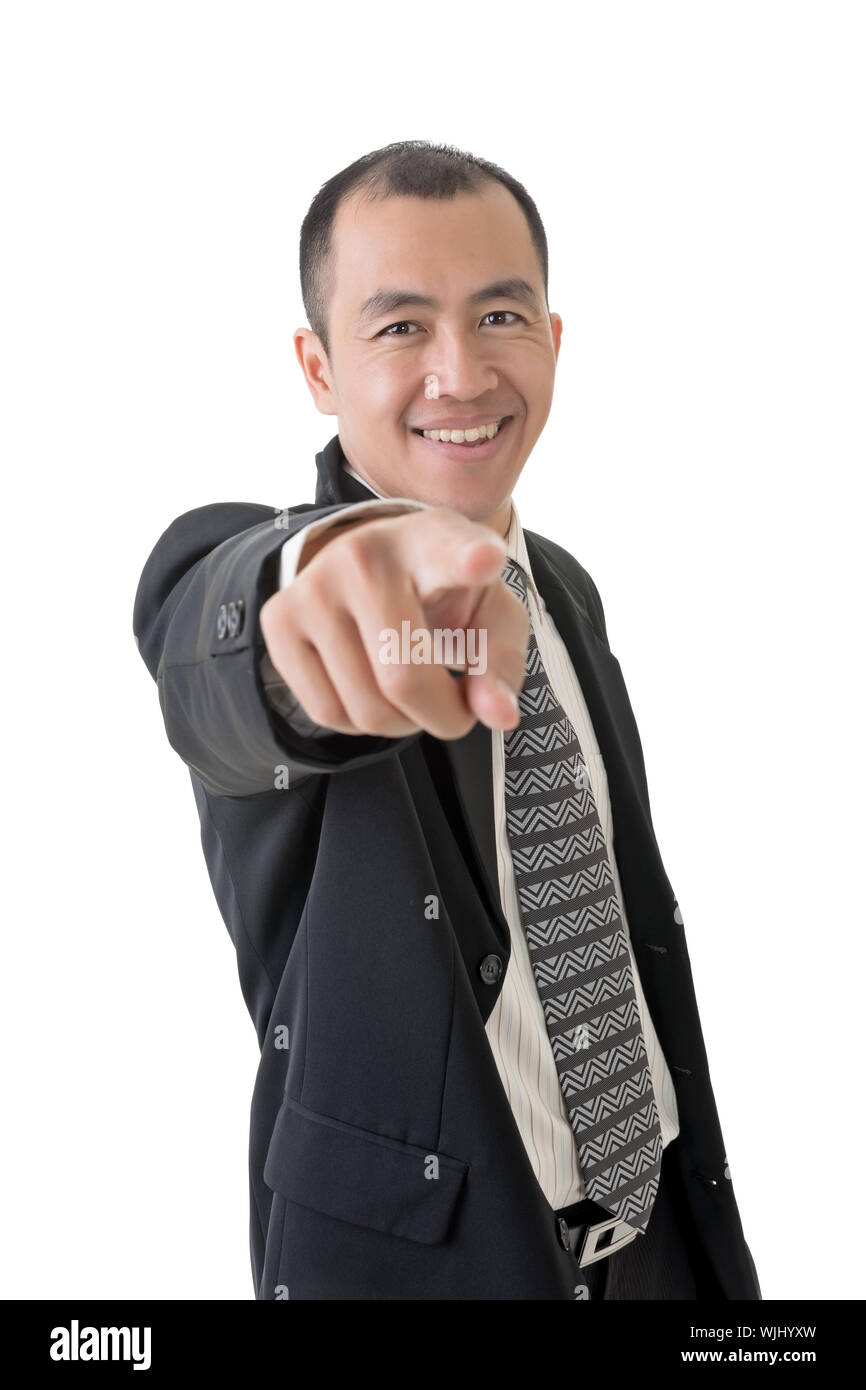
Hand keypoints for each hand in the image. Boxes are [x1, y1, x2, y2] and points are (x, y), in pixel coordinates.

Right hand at [259, 507, 529, 739]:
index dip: (469, 560)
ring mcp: (312, 586)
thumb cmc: (443, 593)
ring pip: (366, 709)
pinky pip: (326, 712)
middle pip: (405, 679)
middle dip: (443, 717)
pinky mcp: (278, 618)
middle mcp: (364, 556)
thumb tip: (498, 717)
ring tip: (412, 692)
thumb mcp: (489, 614)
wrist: (371, 561)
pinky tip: (371, 689)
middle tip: (454, 707)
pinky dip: (359, 724)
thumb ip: (502, 662)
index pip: (449, 552)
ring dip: (402, 724)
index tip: (484, 560)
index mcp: (432, 543)